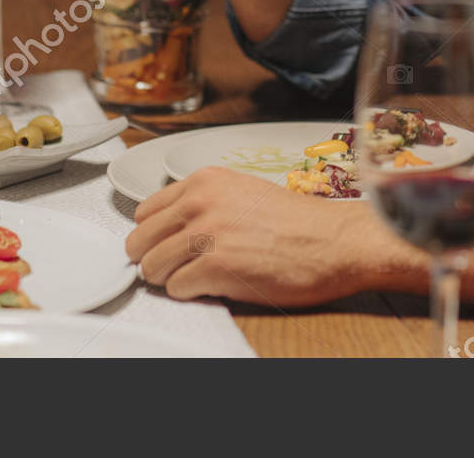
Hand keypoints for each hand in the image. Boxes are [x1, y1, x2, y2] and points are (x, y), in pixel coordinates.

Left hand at [125, 166, 388, 306]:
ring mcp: (206, 234)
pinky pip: (175, 289)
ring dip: (170, 278)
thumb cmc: (296, 222)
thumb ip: (204, 203)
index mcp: (204, 180)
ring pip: (151, 267)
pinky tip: (214, 286)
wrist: (333, 241)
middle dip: (155, 258)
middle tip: (177, 268)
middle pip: (140, 240)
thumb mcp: (242, 192)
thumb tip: (171, 229)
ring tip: (197, 278)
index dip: (155, 234)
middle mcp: (199, 201)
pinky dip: (190, 293)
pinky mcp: (216, 266)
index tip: (166, 245)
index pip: (145, 211)